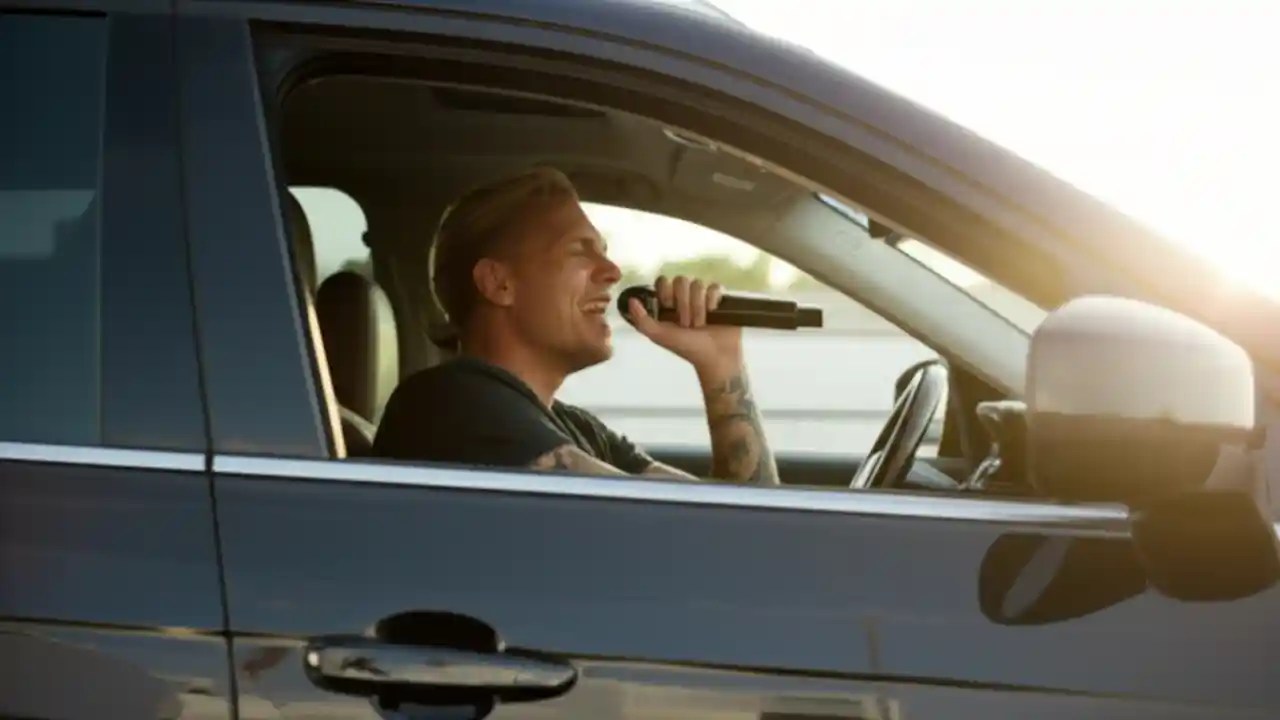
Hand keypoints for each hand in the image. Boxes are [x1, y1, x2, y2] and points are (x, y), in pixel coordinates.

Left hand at [627, 275, 742, 375]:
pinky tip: (714, 314)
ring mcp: (703, 297)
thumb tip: (631, 300)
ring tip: (701, 324)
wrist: (714, 358)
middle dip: (684, 303)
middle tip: (686, 323)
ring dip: (698, 307)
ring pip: (698, 284)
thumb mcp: (660, 336)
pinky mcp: (719, 299)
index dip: (665, 292)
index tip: (668, 307)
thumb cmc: (687, 348)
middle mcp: (685, 298)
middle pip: (680, 280)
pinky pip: (714, 287)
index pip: (663, 281)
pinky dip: (713, 301)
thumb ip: (642, 320)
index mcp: (669, 304)